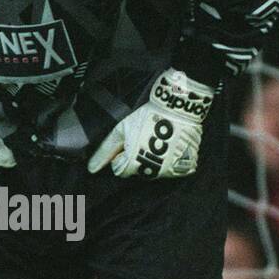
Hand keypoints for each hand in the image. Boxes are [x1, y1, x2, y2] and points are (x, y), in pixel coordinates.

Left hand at [87, 69, 213, 178]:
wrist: (178, 106)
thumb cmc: (146, 117)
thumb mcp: (122, 130)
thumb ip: (105, 151)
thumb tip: (91, 169)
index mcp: (134, 165)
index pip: (120, 170)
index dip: (122, 154)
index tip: (131, 140)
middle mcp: (154, 172)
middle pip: (139, 172)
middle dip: (139, 158)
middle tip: (146, 138)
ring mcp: (172, 170)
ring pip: (157, 171)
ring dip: (156, 159)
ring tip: (160, 140)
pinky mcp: (187, 165)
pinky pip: (175, 170)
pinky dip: (173, 160)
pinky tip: (172, 145)